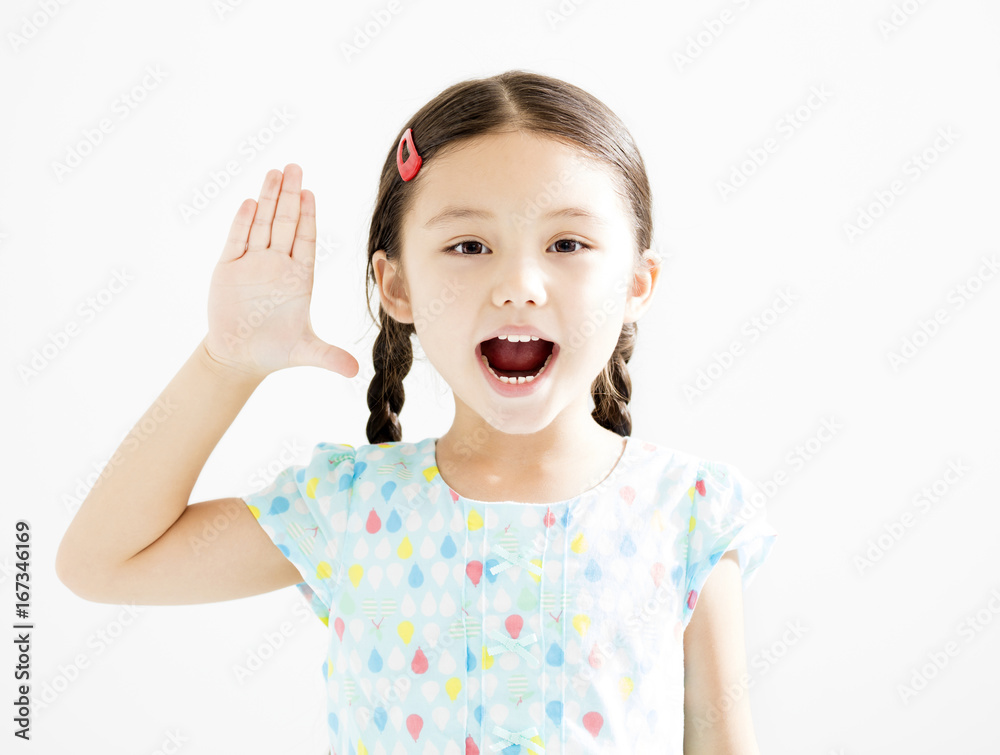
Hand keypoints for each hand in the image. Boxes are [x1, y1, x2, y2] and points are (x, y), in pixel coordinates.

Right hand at [203, 164, 359, 379]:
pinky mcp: (228, 269)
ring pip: (261, 225)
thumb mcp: (306, 352)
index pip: (305, 239)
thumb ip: (330, 357)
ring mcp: (252, 264)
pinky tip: (249, 203)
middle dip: (289, 196)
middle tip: (294, 167)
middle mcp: (277, 264)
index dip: (306, 216)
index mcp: (298, 277)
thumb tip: (355, 372)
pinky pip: (237, 240)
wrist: (240, 357)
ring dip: (267, 199)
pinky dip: (242, 223)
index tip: (310, 193)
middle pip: (284, 224)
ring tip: (274, 173)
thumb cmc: (275, 351)